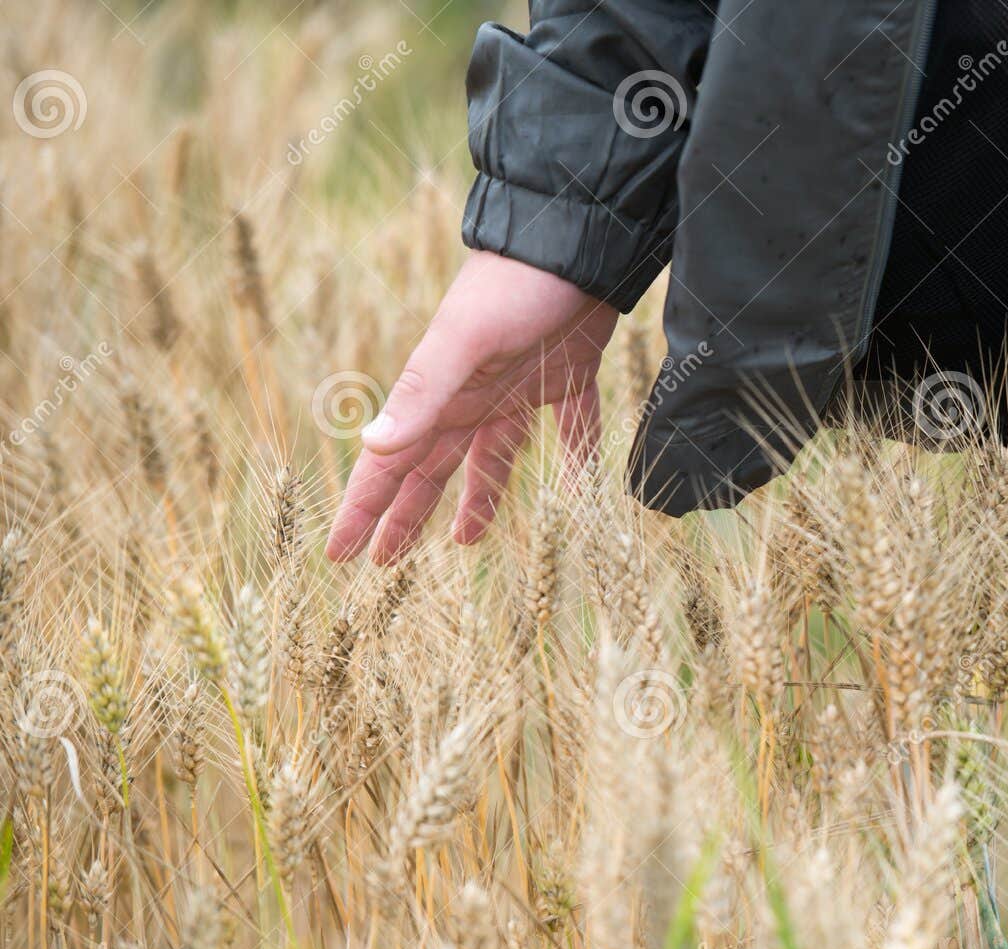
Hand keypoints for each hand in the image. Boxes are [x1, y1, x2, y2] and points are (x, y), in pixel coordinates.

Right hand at [326, 250, 618, 563]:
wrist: (577, 236)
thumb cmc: (514, 284)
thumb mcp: (463, 340)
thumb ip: (423, 392)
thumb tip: (374, 444)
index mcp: (439, 394)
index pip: (390, 464)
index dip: (364, 509)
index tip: (339, 556)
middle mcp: (472, 397)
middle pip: (432, 469)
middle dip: (405, 514)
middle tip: (384, 563)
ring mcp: (519, 388)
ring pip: (492, 458)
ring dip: (478, 498)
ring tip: (466, 542)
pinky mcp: (569, 378)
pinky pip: (572, 432)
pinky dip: (574, 462)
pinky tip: (578, 496)